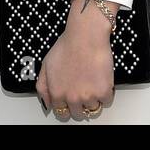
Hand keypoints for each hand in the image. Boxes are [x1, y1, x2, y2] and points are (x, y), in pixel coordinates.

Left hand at [35, 0, 116, 120]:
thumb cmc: (67, 46)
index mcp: (57, 93)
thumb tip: (47, 104)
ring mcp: (88, 97)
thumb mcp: (46, 65)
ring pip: (93, 109)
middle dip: (80, 103)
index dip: (66, 105)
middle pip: (78, 114)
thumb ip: (43, 87)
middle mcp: (72, 98)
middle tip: (82, 88)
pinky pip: (107, 101)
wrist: (85, 36)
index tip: (71, 99)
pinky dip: (105, 92)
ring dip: (93, 98)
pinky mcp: (104, 92)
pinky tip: (100, 79)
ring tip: (91, 80)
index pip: (62, 113)